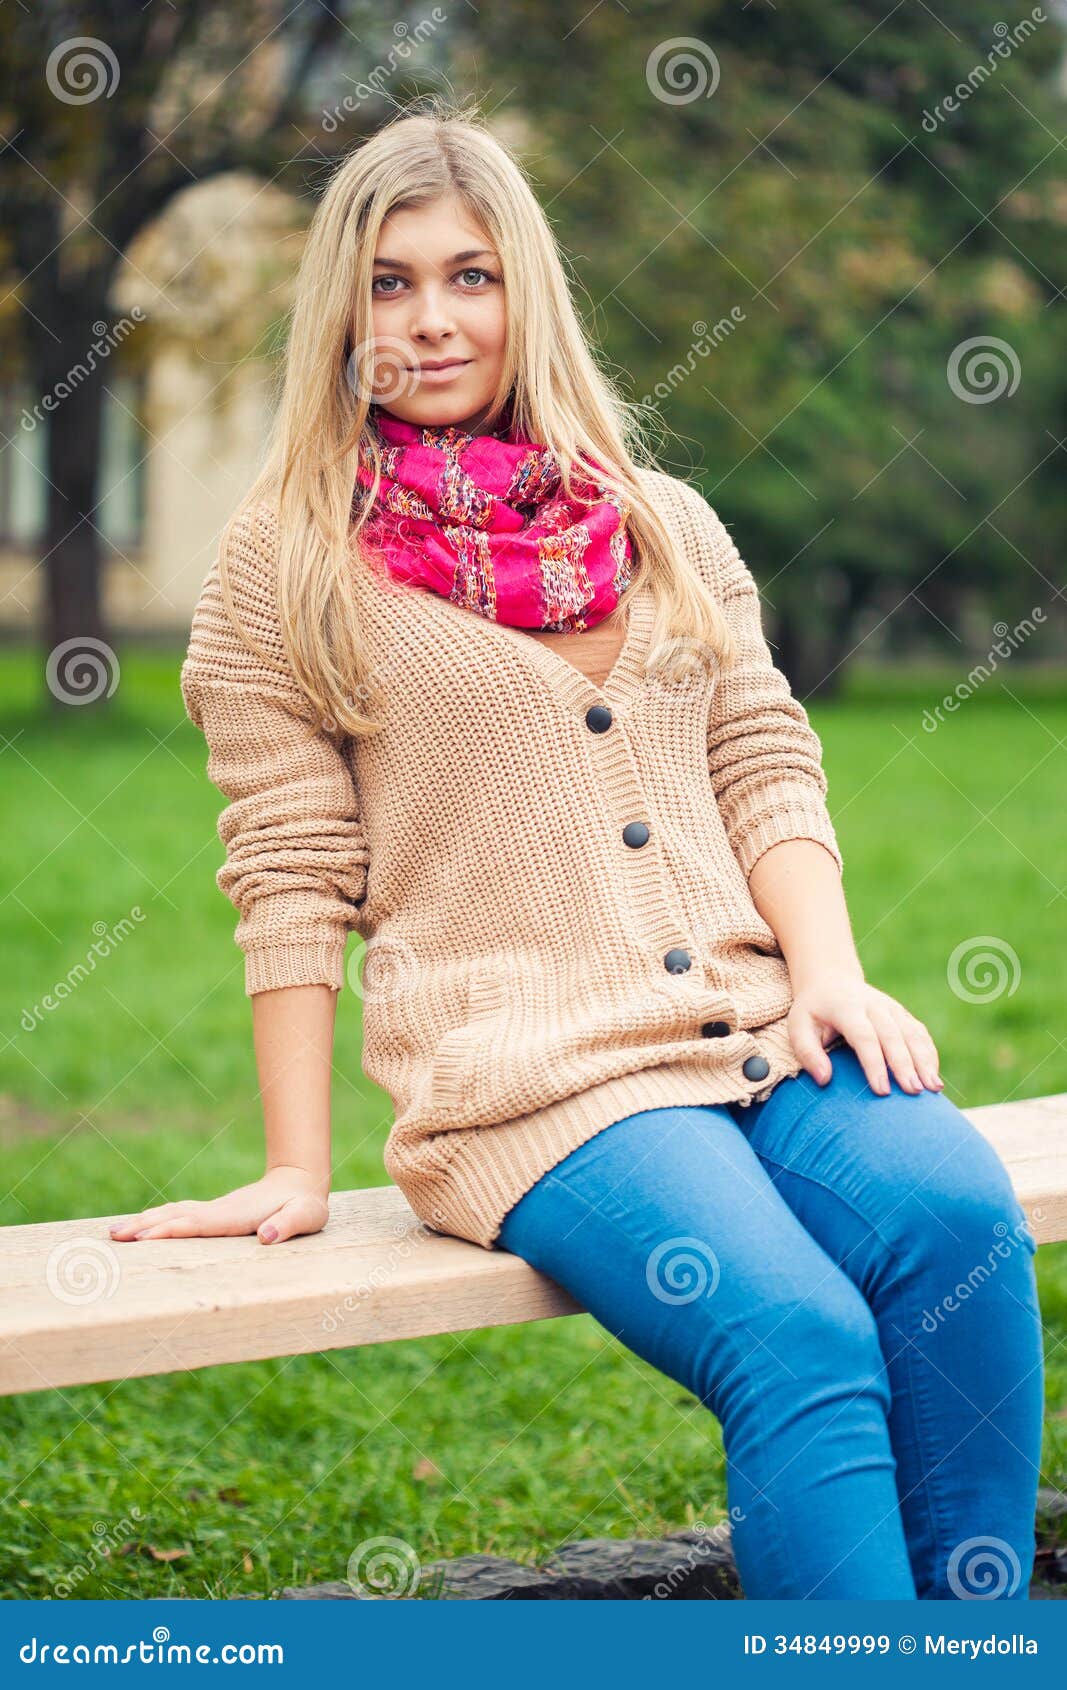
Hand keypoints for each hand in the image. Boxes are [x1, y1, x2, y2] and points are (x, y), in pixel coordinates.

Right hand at [107, 1166, 329, 1245]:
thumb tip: (267, 1237)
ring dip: (145, 1222)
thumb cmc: (305, 1206)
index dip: (171, 1229)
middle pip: (175, 1216)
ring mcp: (214, 1211)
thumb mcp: (306, 1216)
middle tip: (113, 1237)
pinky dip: (156, 1221)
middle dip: (144, 1226)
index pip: (198, 1224)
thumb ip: (288, 1225)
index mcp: (236, 1216)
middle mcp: (219, 1212)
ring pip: (173, 1214)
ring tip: (115, 1233)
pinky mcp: (214, 1214)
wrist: (300, 1182)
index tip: (143, 1237)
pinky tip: (142, 1227)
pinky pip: (179, 1216)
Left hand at [787, 973, 942, 1096]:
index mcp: (847, 1007)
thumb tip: (824, 1080)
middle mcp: (874, 1005)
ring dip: (925, 1060)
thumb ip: (808, 1052)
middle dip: (905, 1065)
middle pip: (893, 1036)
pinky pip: (920, 1033)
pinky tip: (934, 1076)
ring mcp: (891, 1008)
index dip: (874, 1063)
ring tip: (933, 1088)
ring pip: (912, 1033)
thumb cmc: (813, 1010)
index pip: (865, 1037)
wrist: (831, 980)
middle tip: (913, 1092)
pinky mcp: (902, 1014)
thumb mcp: (798, 1026)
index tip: (882, 1090)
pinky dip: (929, 1054)